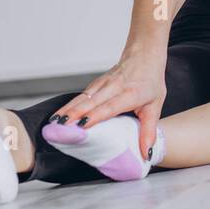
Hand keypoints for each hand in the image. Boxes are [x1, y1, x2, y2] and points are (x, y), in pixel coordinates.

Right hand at [49, 50, 167, 157]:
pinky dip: (70, 104)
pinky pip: (82, 94)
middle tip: (60, 127)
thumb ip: (149, 130)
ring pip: (83, 97)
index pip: (110, 106)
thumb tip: (146, 153)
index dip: (96, 115)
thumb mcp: (155, 106)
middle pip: (91, 101)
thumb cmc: (150, 81)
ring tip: (54, 122)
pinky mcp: (97, 82)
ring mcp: (103, 83)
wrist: (145, 55)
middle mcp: (114, 87)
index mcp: (130, 94)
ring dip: (68, 109)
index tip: (82, 125)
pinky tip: (60, 113)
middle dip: (74, 114)